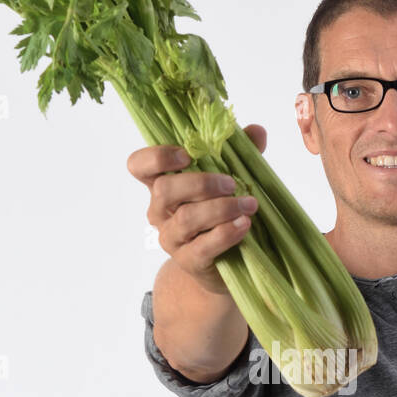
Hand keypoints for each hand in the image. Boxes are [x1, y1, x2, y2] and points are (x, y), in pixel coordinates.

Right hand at [127, 124, 264, 294]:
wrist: (223, 265)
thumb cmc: (221, 215)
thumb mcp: (229, 181)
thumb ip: (239, 155)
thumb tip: (257, 131)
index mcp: (162, 185)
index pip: (139, 166)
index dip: (156, 157)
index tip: (186, 156)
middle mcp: (159, 211)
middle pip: (164, 189)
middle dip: (201, 183)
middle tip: (232, 184)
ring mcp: (171, 238)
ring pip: (185, 218)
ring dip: (221, 208)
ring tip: (249, 205)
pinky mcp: (188, 261)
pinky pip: (203, 246)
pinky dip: (226, 233)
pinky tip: (244, 224)